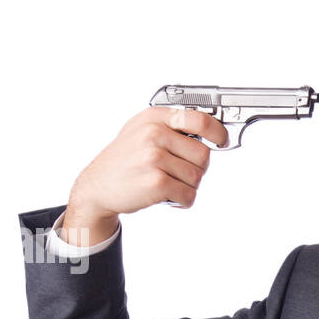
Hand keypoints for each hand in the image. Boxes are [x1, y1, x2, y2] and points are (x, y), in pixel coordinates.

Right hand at [62, 106, 230, 237]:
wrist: (97, 186)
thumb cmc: (124, 160)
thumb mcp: (141, 131)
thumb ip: (170, 127)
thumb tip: (209, 129)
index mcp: (154, 118)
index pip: (198, 119)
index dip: (217, 132)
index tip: (221, 141)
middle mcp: (153, 134)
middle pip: (204, 155)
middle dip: (197, 168)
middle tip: (179, 172)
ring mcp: (154, 157)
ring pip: (197, 177)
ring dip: (188, 186)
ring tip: (168, 183)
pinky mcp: (156, 182)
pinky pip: (188, 195)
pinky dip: (183, 200)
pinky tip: (168, 196)